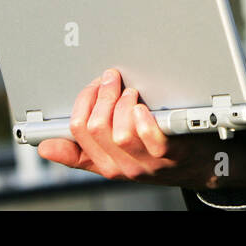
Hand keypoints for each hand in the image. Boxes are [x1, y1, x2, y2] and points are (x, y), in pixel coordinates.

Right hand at [36, 68, 245, 189]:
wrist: (200, 167)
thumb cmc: (156, 154)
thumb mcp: (113, 157)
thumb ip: (80, 151)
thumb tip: (45, 147)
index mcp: (103, 162)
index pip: (76, 132)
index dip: (81, 102)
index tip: (91, 86)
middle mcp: (122, 166)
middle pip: (96, 128)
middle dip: (101, 96)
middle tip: (111, 78)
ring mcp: (146, 162)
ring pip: (120, 134)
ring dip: (123, 104)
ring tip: (131, 91)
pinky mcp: (171, 154)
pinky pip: (151, 138)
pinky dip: (144, 119)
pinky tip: (145, 107)